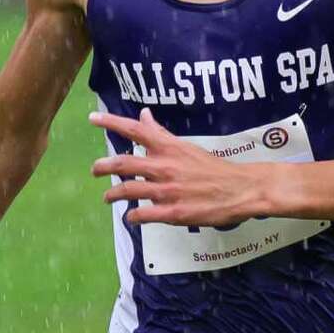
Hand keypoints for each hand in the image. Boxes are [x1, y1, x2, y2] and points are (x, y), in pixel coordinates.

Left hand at [89, 107, 267, 226]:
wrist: (241, 189)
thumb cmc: (213, 168)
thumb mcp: (186, 147)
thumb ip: (162, 134)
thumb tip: (144, 114)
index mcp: (169, 148)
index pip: (135, 130)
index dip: (111, 123)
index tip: (93, 119)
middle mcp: (164, 167)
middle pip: (123, 163)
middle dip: (103, 166)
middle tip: (94, 169)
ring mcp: (167, 191)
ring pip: (128, 190)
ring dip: (113, 194)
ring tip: (107, 197)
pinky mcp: (173, 213)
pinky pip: (143, 215)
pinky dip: (132, 216)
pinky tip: (131, 217)